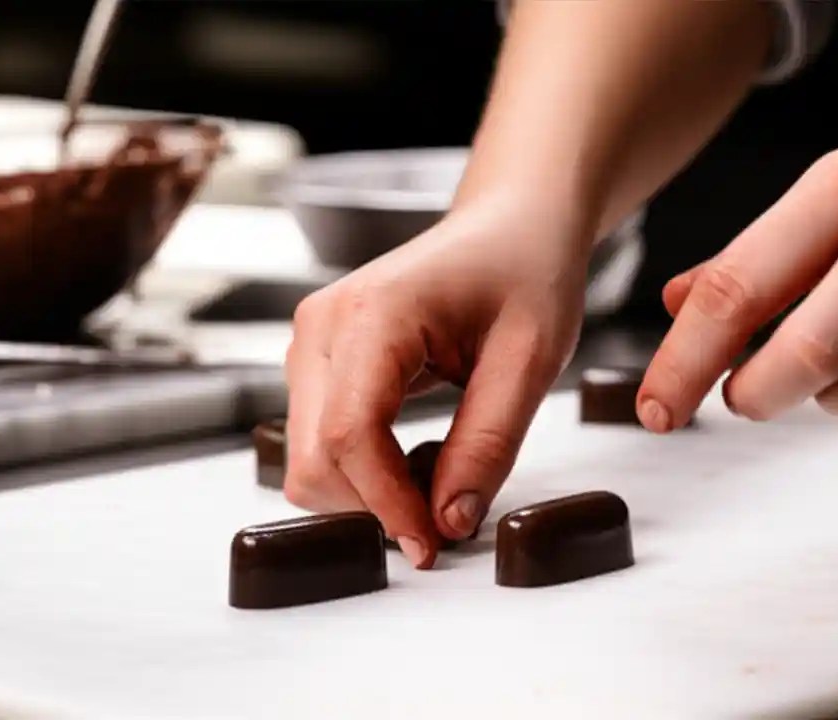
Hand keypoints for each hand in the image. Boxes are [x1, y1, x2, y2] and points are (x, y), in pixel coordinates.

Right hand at [283, 201, 590, 567]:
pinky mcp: (317, 361)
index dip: (388, 505)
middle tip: (442, 527)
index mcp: (371, 313)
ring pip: (307, 458)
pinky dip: (360, 470)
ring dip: (364, 492)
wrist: (508, 226)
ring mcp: (310, 342)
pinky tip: (412, 460)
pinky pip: (318, 440)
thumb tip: (449, 521)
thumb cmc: (524, 271)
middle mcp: (321, 326)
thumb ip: (487, 443)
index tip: (434, 545)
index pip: (351, 435)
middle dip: (372, 507)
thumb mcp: (530, 360)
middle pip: (314, 458)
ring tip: (436, 481)